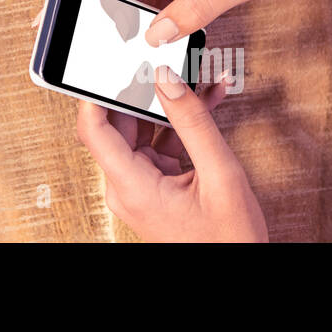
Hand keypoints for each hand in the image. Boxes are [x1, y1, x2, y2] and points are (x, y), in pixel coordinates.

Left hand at [78, 65, 266, 240]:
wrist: (237, 272)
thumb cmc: (229, 240)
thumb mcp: (220, 175)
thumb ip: (192, 123)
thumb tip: (166, 79)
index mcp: (132, 187)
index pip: (94, 129)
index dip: (95, 92)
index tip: (108, 63)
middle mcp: (128, 185)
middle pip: (120, 123)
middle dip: (144, 88)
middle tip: (166, 60)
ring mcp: (140, 184)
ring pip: (144, 129)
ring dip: (169, 103)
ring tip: (196, 75)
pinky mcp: (155, 182)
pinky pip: (160, 142)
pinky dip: (181, 123)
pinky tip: (204, 99)